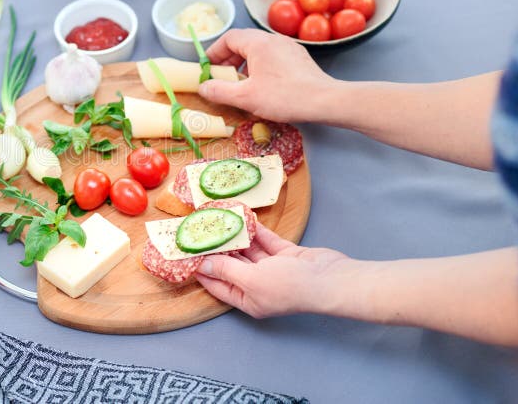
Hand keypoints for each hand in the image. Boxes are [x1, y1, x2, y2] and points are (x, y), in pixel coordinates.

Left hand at [195, 226, 350, 317]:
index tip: (187, 255)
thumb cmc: (292, 287)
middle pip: (232, 266)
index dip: (202, 271)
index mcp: (249, 299)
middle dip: (217, 250)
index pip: (218, 285)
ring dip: (235, 237)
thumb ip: (227, 270)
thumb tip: (203, 264)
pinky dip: (256, 231)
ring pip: (248, 251)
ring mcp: (273, 270)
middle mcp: (259, 285)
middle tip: (201, 232)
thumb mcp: (252, 279)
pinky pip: (265, 241)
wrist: (331, 279)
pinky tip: (244, 218)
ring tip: (218, 221)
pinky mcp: (286, 255)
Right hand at [198, 29, 336, 122]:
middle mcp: (273, 39)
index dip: (214, 52)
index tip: (206, 67)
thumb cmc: (284, 97)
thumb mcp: (245, 97)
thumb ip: (220, 91)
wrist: (324, 101)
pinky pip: (272, 56)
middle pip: (243, 42)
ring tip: (239, 83)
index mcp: (258, 43)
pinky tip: (261, 85)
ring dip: (244, 64)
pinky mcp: (298, 58)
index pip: (229, 38)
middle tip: (220, 77)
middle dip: (228, 59)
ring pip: (258, 50)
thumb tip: (203, 87)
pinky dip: (260, 67)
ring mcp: (288, 47)